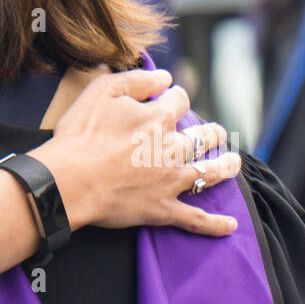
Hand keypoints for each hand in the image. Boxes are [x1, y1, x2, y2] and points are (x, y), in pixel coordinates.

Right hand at [27, 68, 241, 236]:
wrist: (70, 180)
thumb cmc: (81, 134)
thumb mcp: (102, 91)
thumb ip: (137, 80)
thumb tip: (165, 78)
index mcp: (158, 118)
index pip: (178, 101)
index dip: (175, 96)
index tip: (172, 97)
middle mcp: (172, 148)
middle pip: (201, 137)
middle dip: (210, 132)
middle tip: (216, 132)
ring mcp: (170, 181)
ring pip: (208, 173)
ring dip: (224, 167)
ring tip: (234, 162)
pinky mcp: (163, 209)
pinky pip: (195, 219)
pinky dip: (214, 224)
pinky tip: (231, 225)